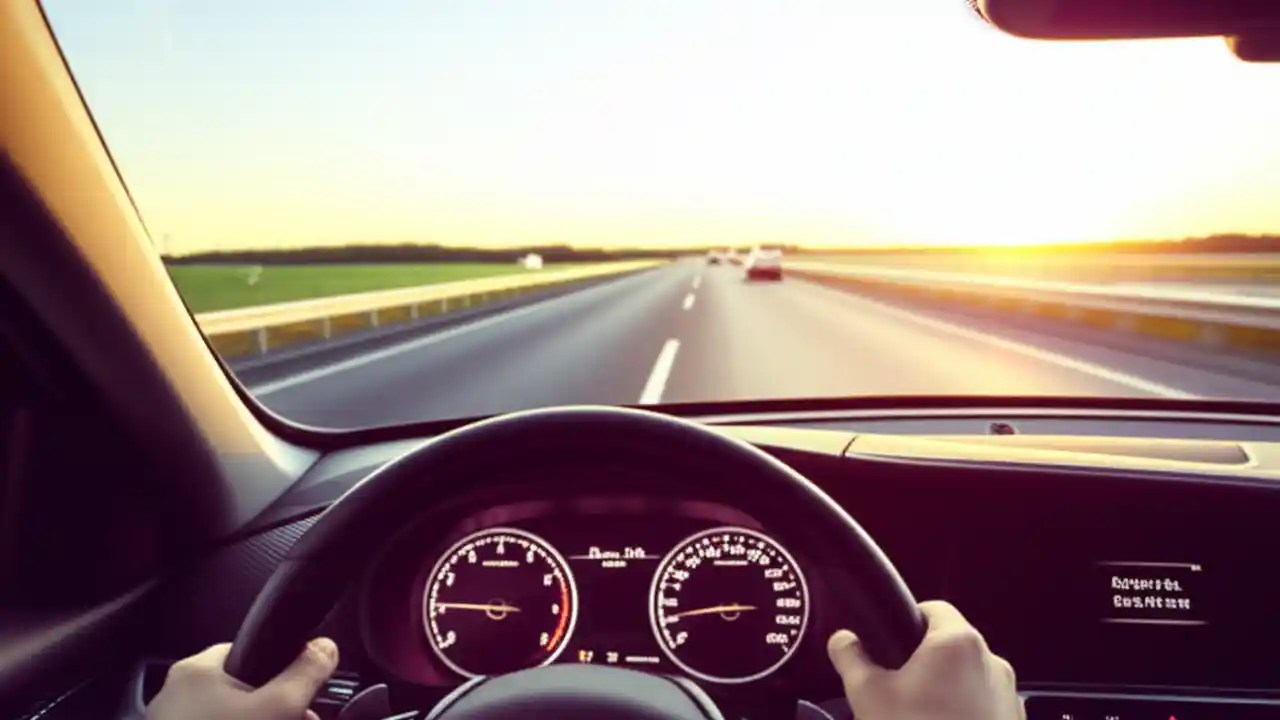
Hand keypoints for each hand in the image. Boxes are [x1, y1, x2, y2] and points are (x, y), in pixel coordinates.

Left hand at [146, 638, 338, 719]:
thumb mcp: (277, 709)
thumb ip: (305, 674)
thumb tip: (325, 646)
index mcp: (196, 670)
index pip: (248, 652)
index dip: (282, 669)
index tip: (303, 694)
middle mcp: (177, 695)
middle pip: (243, 690)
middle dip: (278, 708)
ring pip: (230, 718)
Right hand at [827, 601, 1023, 719]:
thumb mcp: (868, 695)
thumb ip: (851, 658)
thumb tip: (842, 639)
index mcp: (958, 642)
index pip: (933, 609)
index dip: (907, 622)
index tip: (888, 646)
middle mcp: (993, 662)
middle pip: (951, 647)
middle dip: (923, 663)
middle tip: (896, 689)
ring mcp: (1009, 697)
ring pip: (968, 680)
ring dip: (945, 691)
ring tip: (917, 718)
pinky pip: (983, 708)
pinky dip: (964, 715)